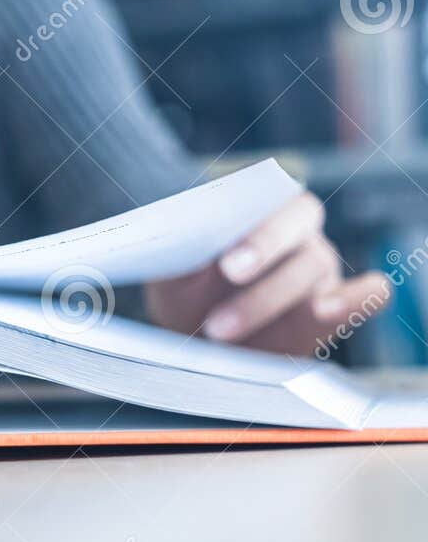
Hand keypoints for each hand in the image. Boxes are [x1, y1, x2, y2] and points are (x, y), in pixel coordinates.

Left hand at [144, 191, 390, 357]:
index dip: (250, 224)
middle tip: (227, 275)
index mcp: (258, 211)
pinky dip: (357, 299)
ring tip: (218, 328)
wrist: (203, 343)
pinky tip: (326, 310)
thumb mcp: (170, 280)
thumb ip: (176, 260)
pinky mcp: (340, 306)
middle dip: (263, 252)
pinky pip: (371, 293)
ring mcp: (322, 270)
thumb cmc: (188, 299)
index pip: (271, 198)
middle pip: (297, 232)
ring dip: (265, 301)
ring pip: (314, 271)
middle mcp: (297, 235)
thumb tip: (184, 241)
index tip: (223, 257)